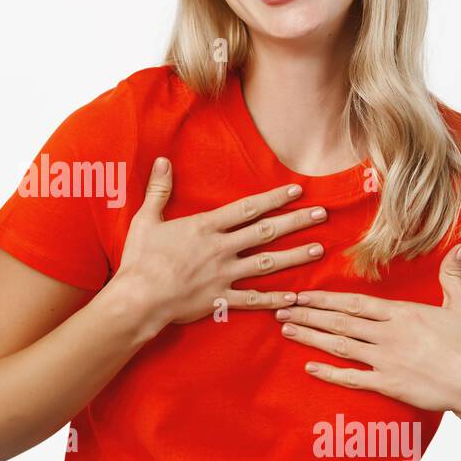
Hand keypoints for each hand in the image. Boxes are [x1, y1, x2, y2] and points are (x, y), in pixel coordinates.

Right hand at [112, 156, 327, 329]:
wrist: (138, 298)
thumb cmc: (140, 260)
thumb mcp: (146, 219)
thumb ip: (159, 190)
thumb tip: (163, 161)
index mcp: (205, 228)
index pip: (247, 208)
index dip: (274, 198)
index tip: (297, 191)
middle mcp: (221, 249)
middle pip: (266, 232)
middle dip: (296, 221)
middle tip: (322, 214)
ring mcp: (224, 275)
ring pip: (267, 263)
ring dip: (295, 256)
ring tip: (318, 249)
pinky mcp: (221, 299)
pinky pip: (253, 299)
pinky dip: (275, 299)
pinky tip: (294, 296)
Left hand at [273, 243, 460, 426]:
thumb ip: (453, 276)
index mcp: (402, 313)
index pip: (353, 302)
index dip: (323, 299)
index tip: (300, 294)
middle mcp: (388, 334)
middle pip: (338, 321)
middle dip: (307, 314)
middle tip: (279, 308)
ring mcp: (386, 360)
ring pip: (338, 345)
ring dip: (309, 337)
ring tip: (285, 329)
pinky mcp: (388, 385)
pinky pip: (352, 378)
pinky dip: (328, 373)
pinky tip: (308, 366)